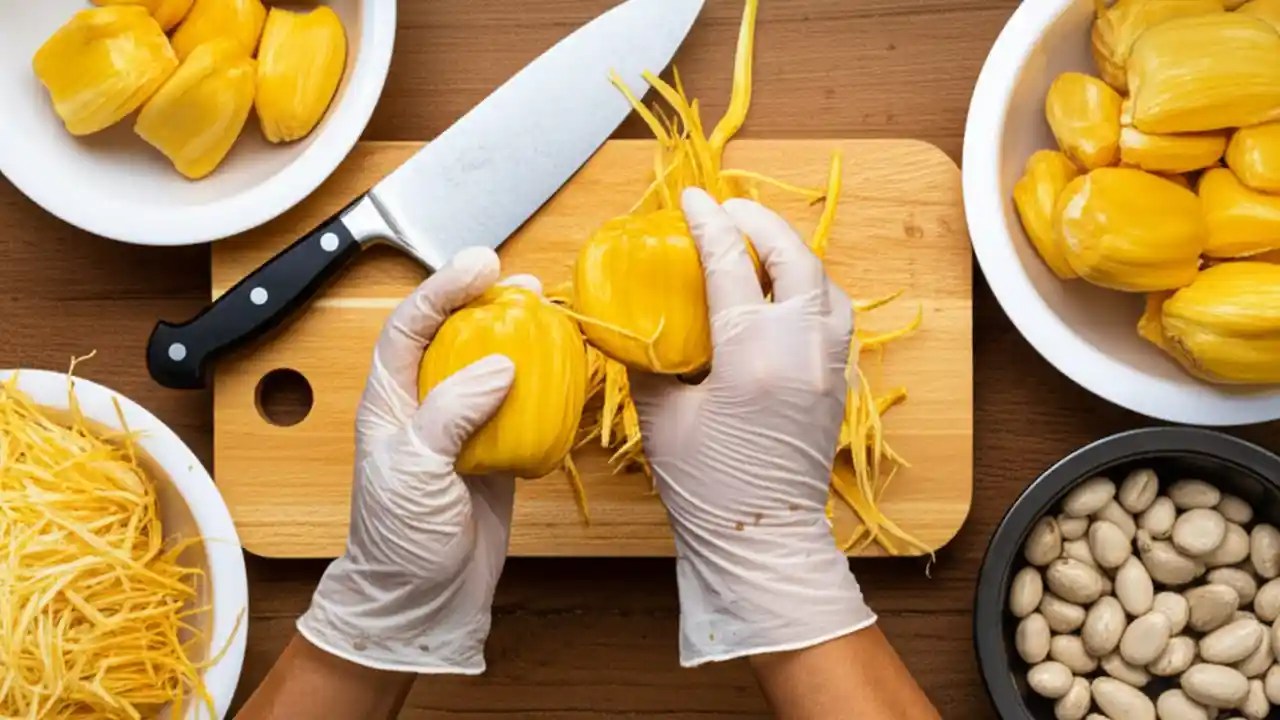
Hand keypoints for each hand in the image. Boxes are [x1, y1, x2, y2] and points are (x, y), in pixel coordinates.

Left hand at [297, 247, 525, 674]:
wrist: (423, 601)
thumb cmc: (400, 541)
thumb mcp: (415, 472)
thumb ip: (452, 414)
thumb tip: (500, 364)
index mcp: (390, 402)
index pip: (409, 328)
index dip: (440, 290)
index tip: (479, 264)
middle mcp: (425, 405)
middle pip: (452, 336)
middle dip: (483, 302)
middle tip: (523, 282)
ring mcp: (462, 427)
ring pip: (489, 365)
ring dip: (518, 337)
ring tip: (548, 312)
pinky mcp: (495, 450)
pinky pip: (519, 405)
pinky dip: (542, 384)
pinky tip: (562, 368)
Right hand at [631, 188, 875, 667]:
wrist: (762, 543)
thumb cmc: (705, 488)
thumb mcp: (662, 420)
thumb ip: (652, 364)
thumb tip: (638, 328)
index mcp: (752, 355)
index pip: (731, 264)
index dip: (708, 223)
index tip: (691, 199)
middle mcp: (801, 351)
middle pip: (795, 258)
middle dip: (761, 223)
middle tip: (729, 210)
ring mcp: (828, 368)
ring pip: (827, 285)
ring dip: (794, 254)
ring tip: (760, 246)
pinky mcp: (837, 387)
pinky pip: (835, 318)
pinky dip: (813, 292)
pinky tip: (786, 296)